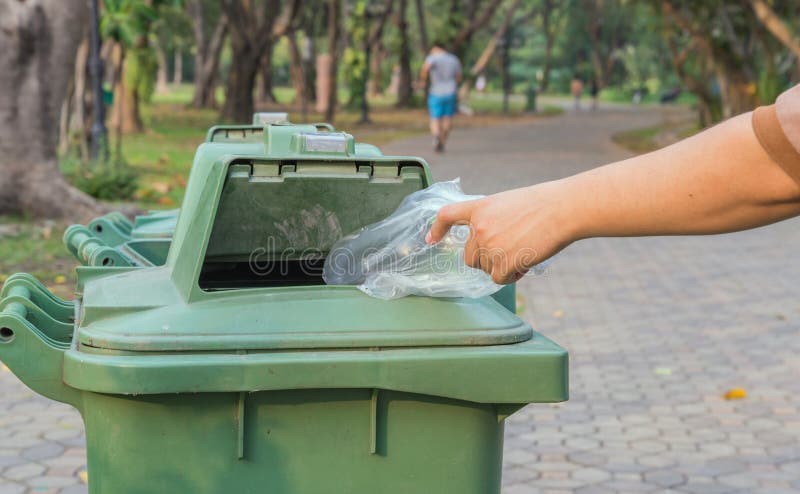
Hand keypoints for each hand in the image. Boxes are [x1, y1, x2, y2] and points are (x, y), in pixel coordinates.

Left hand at [426, 181, 581, 283]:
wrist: (561, 210)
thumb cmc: (542, 205)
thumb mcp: (508, 204)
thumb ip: (492, 220)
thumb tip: (490, 241)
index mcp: (480, 208)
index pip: (447, 215)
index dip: (436, 229)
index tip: (430, 239)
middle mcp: (479, 228)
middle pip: (470, 257)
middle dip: (486, 260)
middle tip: (510, 251)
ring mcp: (489, 245)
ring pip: (486, 269)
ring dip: (502, 267)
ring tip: (523, 252)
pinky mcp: (502, 261)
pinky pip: (498, 278)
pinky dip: (512, 276)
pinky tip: (525, 264)